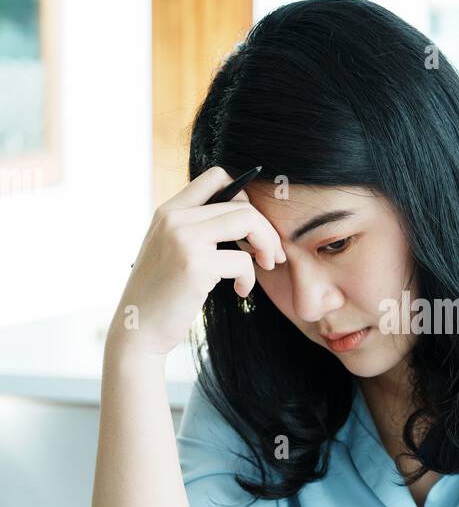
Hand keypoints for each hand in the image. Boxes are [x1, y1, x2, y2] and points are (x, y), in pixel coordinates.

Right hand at [107, 165, 285, 358]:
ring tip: (265, 266)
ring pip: (247, 222)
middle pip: (241, 204)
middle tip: (272, 255)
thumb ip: (195, 229)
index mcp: (169, 211)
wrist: (137, 329)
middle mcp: (174, 218)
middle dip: (266, 230)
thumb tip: (243, 216)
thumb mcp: (170, 250)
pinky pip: (243, 261)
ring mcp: (183, 239)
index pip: (217, 177)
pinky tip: (241, 292)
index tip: (252, 227)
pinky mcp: (194, 265)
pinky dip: (249, 279)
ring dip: (267, 245)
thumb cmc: (161, 294)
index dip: (245, 197)